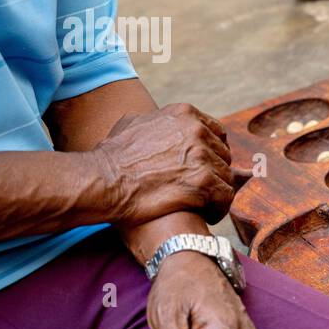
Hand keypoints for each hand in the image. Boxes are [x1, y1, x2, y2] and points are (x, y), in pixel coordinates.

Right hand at [95, 103, 234, 224]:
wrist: (103, 182)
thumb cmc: (112, 157)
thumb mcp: (133, 123)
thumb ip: (159, 120)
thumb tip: (167, 123)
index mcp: (184, 114)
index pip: (217, 133)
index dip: (212, 154)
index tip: (202, 169)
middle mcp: (197, 131)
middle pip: (224, 156)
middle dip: (214, 174)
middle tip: (199, 190)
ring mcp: (202, 155)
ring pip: (226, 177)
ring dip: (214, 193)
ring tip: (199, 204)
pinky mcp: (203, 182)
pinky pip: (225, 197)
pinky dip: (216, 208)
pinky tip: (203, 214)